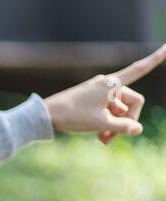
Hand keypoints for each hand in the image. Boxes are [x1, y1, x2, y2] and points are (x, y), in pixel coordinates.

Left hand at [44, 44, 165, 143]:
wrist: (45, 115)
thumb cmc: (73, 116)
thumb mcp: (102, 124)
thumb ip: (123, 127)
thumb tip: (137, 129)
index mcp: (113, 84)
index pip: (139, 69)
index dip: (155, 59)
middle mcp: (107, 84)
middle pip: (131, 103)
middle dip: (126, 121)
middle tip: (113, 138)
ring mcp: (98, 92)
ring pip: (118, 110)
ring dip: (115, 126)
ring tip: (104, 140)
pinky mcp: (90, 99)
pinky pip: (106, 111)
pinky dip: (106, 123)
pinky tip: (100, 137)